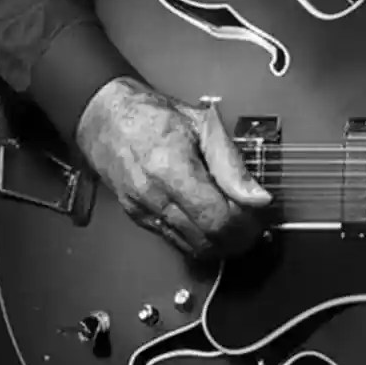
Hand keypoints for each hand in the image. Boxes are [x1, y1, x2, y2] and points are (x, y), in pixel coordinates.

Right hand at [76, 76, 272, 259]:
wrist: (105, 118)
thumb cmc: (152, 116)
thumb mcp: (203, 126)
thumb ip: (232, 164)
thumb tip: (258, 196)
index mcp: (172, 168)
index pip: (219, 217)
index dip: (246, 221)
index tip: (260, 211)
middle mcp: (154, 196)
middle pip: (208, 239)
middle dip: (238, 236)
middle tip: (254, 221)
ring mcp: (144, 211)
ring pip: (193, 248)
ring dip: (221, 242)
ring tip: (236, 222)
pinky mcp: (139, 219)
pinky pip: (177, 242)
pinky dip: (200, 238)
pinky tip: (212, 222)